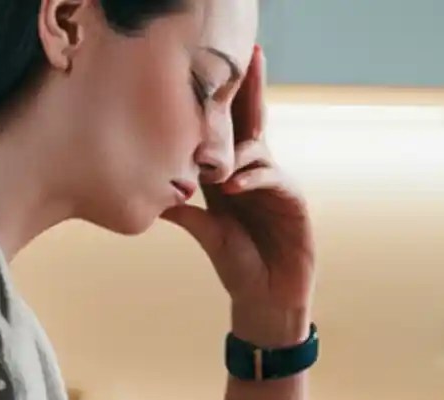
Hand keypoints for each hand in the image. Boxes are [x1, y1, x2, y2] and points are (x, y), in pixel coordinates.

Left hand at [161, 45, 314, 345]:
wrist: (265, 298)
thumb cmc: (238, 265)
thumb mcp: (205, 231)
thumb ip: (182, 209)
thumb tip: (149, 192)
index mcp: (233, 175)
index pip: (228, 131)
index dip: (224, 100)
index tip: (214, 68)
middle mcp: (256, 174)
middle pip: (253, 123)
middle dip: (251, 90)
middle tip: (250, 56)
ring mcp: (277, 186)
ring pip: (260, 150)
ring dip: (237, 153)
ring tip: (217, 169)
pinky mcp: (294, 202)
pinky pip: (274, 179)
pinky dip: (252, 179)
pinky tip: (233, 185)